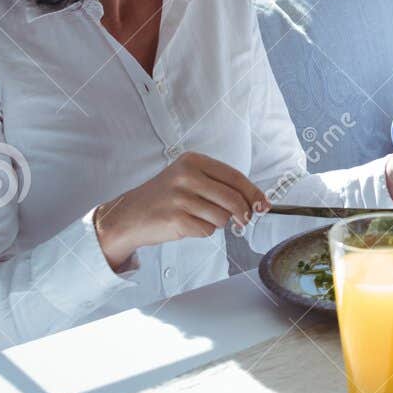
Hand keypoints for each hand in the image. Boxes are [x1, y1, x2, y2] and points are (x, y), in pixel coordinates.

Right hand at [93, 152, 266, 270]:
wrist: (128, 215)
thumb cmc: (165, 198)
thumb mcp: (189, 180)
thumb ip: (221, 186)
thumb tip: (257, 203)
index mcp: (193, 161)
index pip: (235, 177)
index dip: (253, 193)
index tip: (264, 205)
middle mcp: (186, 176)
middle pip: (233, 198)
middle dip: (243, 213)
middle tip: (243, 220)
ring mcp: (180, 197)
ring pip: (222, 217)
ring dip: (217, 223)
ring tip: (198, 217)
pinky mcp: (176, 219)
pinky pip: (206, 230)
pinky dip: (202, 231)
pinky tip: (186, 224)